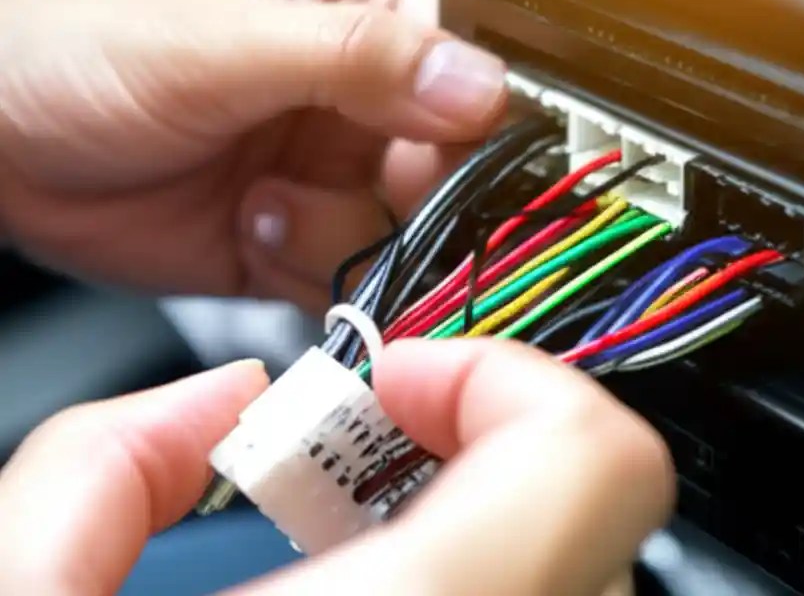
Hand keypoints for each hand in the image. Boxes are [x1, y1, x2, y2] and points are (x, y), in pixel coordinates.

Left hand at [0, 0, 506, 310]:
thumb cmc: (77, 45)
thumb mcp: (220, 39)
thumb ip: (357, 59)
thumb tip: (482, 86)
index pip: (472, 56)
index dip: (477, 113)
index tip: (447, 152)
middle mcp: (365, 85)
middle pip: (457, 157)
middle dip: (413, 194)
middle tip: (353, 193)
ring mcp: (336, 164)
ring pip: (414, 228)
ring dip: (342, 234)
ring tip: (264, 206)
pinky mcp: (305, 236)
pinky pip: (358, 277)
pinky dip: (311, 274)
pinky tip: (250, 233)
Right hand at [0, 339, 674, 593]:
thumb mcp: (22, 583)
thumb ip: (99, 464)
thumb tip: (212, 406)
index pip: (596, 453)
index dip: (503, 379)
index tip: (401, 386)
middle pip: (587, 498)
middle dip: (476, 435)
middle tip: (364, 451)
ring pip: (577, 565)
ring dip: (480, 510)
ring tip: (350, 534)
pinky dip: (482, 570)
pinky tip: (362, 589)